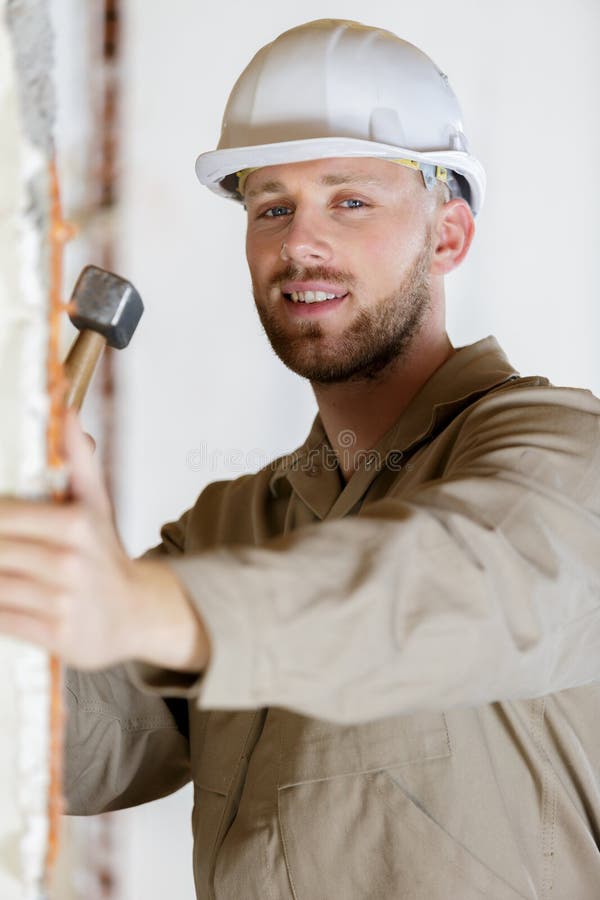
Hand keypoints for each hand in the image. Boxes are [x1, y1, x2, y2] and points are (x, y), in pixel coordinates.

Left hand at [0, 411, 210, 671]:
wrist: (138, 614)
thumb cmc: (105, 556)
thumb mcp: (96, 504)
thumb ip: (77, 460)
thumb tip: (67, 413)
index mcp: (76, 523)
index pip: (3, 515)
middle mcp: (69, 561)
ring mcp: (61, 601)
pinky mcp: (55, 634)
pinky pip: (2, 620)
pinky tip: (0, 594)